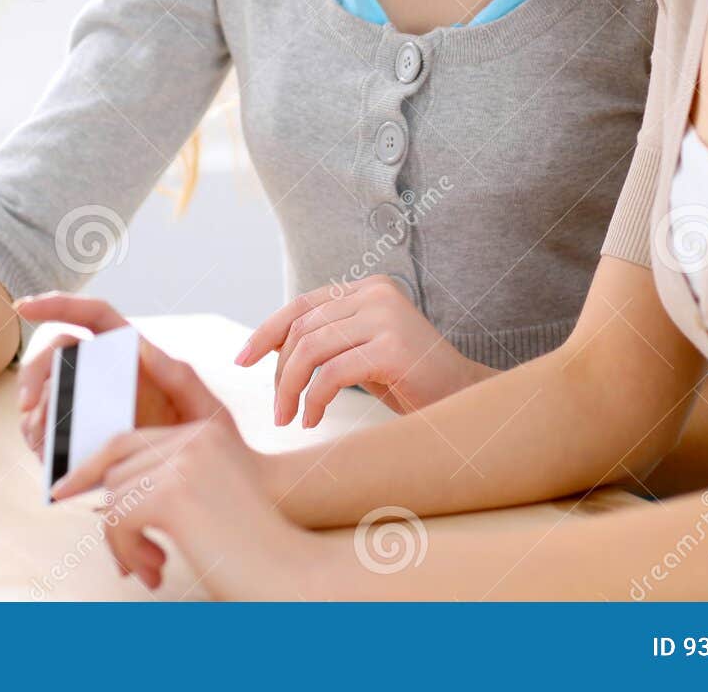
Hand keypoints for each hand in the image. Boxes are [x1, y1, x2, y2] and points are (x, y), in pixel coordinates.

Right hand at [13, 294, 187, 459]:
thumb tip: (142, 347)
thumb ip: (179, 376)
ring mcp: (86, 400)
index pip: (92, 314)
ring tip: (40, 438)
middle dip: (34, 372)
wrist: (195, 485)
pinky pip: (44, 427)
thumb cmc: (202, 443)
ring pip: (44, 392)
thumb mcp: (203, 408)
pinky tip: (43, 453)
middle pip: (56, 353)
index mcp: (131, 351)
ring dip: (34, 411)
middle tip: (28, 404)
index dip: (57, 305)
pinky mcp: (76, 432)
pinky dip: (37, 437)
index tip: (23, 308)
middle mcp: (103, 369)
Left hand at [52, 341, 316, 597]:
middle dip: (112, 517)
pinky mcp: (172, 493)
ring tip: (152, 568)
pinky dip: (127, 551)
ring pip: (113, 496)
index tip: (63, 490)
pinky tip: (156, 571)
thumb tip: (101, 499)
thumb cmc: (251, 547)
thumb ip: (167, 484)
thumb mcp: (209, 500)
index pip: (128, 439)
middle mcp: (193, 438)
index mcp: (203, 433)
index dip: (91, 466)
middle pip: (115, 467)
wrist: (289, 571)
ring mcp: (183, 462)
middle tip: (128, 559)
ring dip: (122, 541)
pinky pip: (118, 520)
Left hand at [235, 275, 491, 425]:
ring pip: (310, 349)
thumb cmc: (411, 381)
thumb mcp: (363, 350)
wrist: (465, 400)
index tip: (242, 359)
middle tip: (278, 411)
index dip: (266, 331)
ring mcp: (385, 317)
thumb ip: (330, 338)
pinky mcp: (392, 347)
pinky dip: (314, 400)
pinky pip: (331, 373)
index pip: (302, 304)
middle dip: (280, 372)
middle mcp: (375, 293)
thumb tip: (274, 347)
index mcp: (367, 287)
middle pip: (301, 329)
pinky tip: (314, 419)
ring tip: (291, 418)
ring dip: (291, 389)